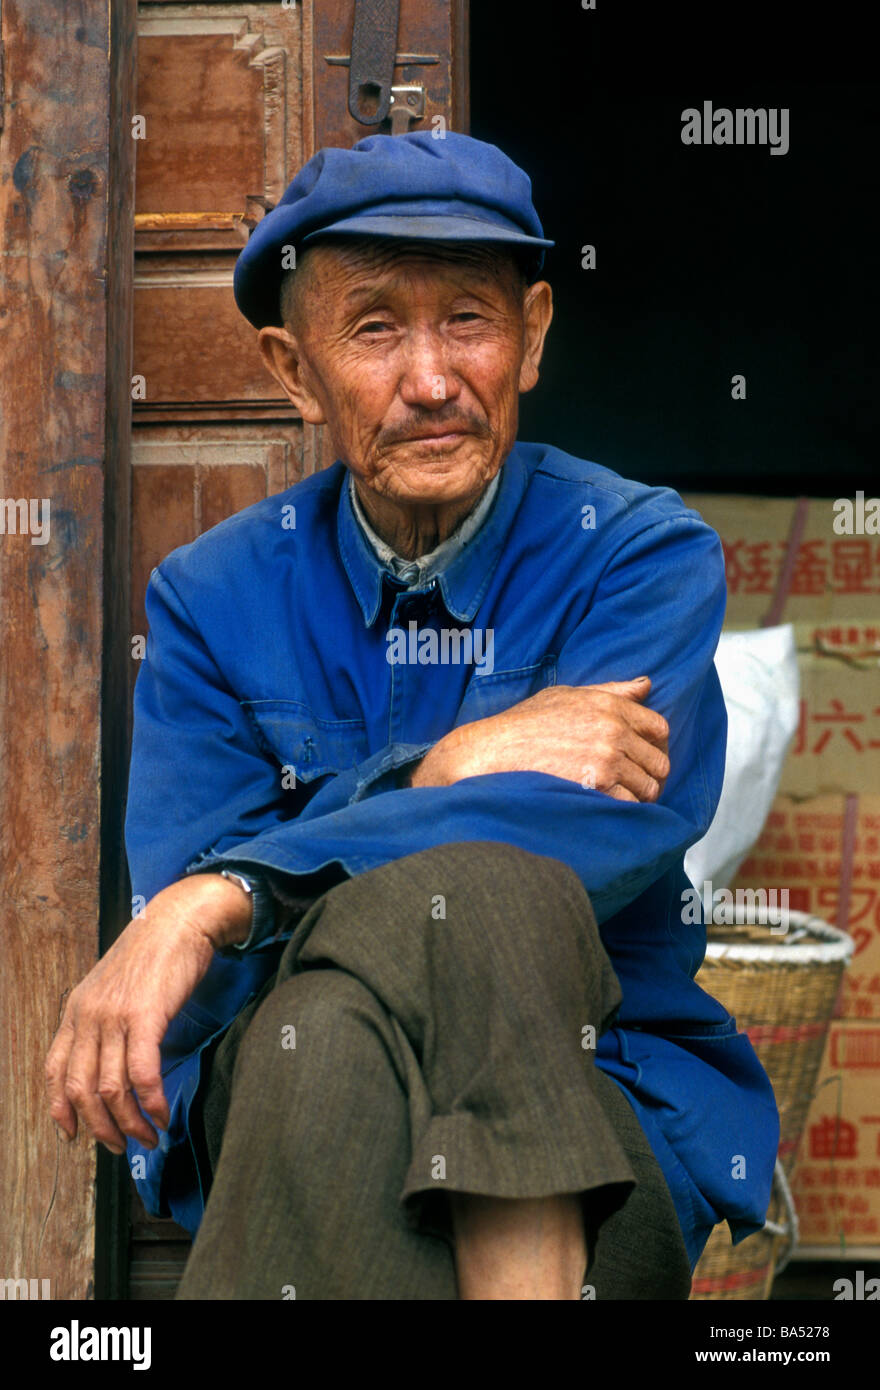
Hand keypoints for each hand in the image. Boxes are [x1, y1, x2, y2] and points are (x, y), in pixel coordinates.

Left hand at [45, 873, 251, 1154]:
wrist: (178, 919)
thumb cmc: (153, 953)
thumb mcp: (113, 986)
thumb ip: (105, 1022)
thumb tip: (112, 1062)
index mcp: (77, 1010)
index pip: (55, 1070)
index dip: (61, 1109)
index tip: (74, 1135)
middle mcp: (89, 1015)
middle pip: (81, 1089)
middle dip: (100, 1128)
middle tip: (120, 1146)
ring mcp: (115, 1016)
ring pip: (111, 1088)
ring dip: (130, 1123)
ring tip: (149, 1137)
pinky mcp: (146, 1015)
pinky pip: (142, 1073)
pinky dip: (151, 1102)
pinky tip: (162, 1114)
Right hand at [411, 676, 669, 802]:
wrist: (496, 752)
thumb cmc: (526, 723)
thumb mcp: (567, 695)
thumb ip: (612, 690)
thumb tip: (646, 685)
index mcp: (610, 705)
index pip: (658, 727)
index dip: (655, 744)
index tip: (643, 755)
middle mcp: (614, 730)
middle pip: (659, 761)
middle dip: (649, 774)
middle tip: (633, 782)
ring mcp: (608, 759)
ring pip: (648, 786)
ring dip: (638, 795)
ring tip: (620, 796)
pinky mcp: (599, 786)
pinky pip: (631, 804)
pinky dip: (624, 809)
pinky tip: (608, 806)